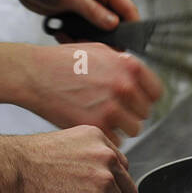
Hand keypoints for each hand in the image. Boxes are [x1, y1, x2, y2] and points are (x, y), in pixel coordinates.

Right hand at [0, 125, 136, 192]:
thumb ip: (83, 162)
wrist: (4, 172)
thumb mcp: (61, 148)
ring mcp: (104, 183)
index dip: (105, 188)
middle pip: (125, 192)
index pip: (119, 169)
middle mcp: (105, 157)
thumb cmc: (19, 164)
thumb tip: (88, 183)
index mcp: (96, 139)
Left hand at [7, 0, 138, 31]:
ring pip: (99, 33)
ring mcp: (90, 8)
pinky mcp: (79, 17)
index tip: (126, 45)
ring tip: (67, 37)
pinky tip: (61, 34)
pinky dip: (74, 39)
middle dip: (102, 38)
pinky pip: (84, 34)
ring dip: (84, 40)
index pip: (127, 7)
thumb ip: (92, 9)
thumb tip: (114, 24)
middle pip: (115, 24)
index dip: (131, 27)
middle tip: (87, 44)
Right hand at [20, 43, 162, 141]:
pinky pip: (115, 141)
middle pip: (144, 113)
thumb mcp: (100, 51)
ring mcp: (111, 109)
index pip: (156, 92)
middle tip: (114, 109)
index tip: (138, 101)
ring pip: (132, 130)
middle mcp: (123, 87)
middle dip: (131, 112)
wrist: (36, 74)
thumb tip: (139, 79)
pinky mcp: (96, 127)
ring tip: (102, 118)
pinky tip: (92, 125)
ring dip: (121, 127)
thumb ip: (123, 65)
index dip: (146, 97)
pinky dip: (106, 137)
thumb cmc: (63, 61)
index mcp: (128, 66)